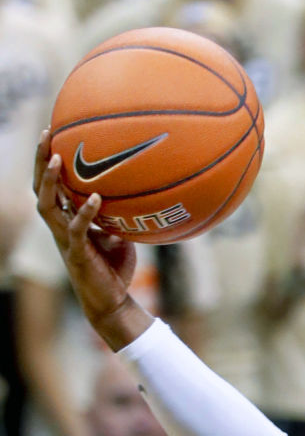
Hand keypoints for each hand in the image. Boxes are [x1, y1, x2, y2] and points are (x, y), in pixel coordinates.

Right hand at [33, 130, 148, 348]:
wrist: (113, 302)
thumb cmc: (114, 268)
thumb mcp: (119, 235)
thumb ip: (119, 215)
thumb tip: (135, 192)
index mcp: (65, 221)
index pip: (50, 186)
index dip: (46, 161)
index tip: (52, 132)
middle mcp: (60, 228)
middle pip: (40, 188)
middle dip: (39, 161)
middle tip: (45, 134)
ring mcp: (65, 241)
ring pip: (47, 206)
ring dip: (49, 182)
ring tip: (55, 158)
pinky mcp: (77, 256)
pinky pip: (77, 230)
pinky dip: (85, 213)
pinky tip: (96, 198)